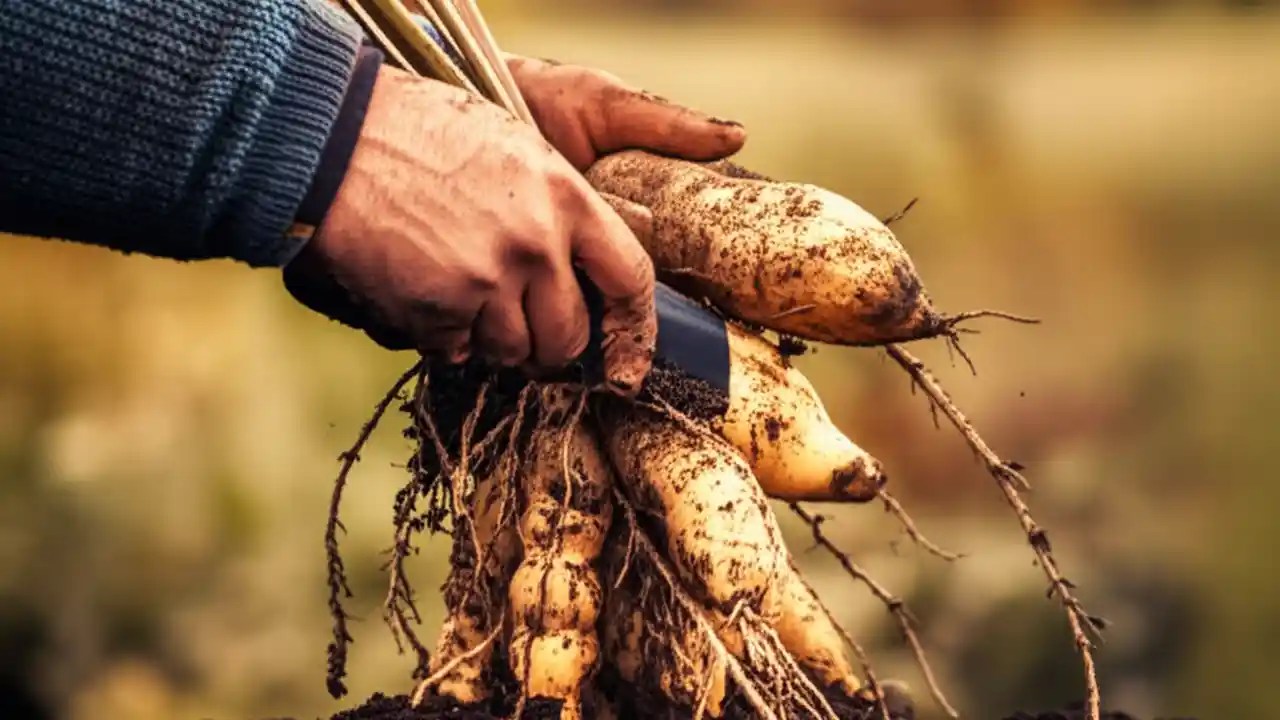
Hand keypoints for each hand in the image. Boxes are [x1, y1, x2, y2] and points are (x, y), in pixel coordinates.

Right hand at [285, 59, 745, 393]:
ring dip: (493, 341)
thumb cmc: (421, 134)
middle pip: (570, 334)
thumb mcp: (514, 147)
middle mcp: (535, 245)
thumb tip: (581, 265)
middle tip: (522, 326)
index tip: (627, 361)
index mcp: (564, 197)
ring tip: (462, 295)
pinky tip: (423, 293)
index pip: (630, 279)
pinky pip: (457, 352)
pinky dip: (443, 338)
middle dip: (549, 343)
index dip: (634, 329)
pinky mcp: (439, 311)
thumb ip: (557, 206)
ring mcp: (486, 282)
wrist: (336, 140)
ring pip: (514, 353)